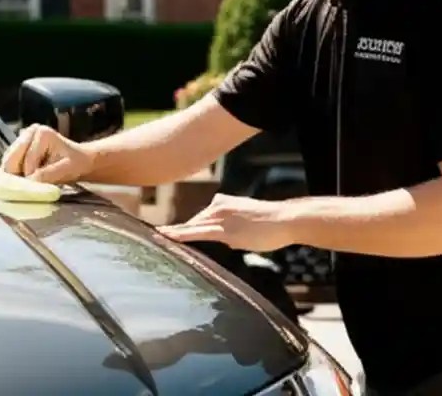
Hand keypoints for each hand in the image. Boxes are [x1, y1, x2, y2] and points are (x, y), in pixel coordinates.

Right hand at [1, 124, 94, 183]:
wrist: (78, 161)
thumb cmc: (75, 164)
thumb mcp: (66, 170)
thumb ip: (47, 175)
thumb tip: (29, 182)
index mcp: (41, 133)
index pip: (27, 160)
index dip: (32, 178)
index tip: (41, 187)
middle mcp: (28, 132)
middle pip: (11, 160)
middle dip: (18, 178)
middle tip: (29, 191)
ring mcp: (20, 140)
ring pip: (7, 165)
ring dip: (15, 178)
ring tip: (29, 187)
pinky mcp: (17, 150)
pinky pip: (8, 167)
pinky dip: (14, 177)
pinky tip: (24, 183)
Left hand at [158, 194, 294, 251]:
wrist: (284, 220)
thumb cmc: (270, 222)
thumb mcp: (245, 217)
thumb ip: (230, 225)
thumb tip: (224, 238)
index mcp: (222, 203)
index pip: (199, 218)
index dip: (184, 228)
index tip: (167, 233)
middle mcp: (218, 206)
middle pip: (193, 223)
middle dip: (177, 232)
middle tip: (157, 236)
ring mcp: (220, 218)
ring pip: (192, 228)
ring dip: (174, 233)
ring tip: (157, 236)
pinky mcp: (224, 229)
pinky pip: (198, 233)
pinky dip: (182, 235)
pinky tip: (168, 236)